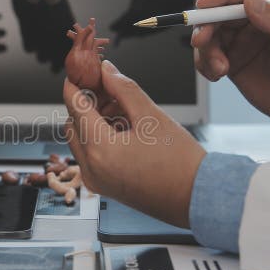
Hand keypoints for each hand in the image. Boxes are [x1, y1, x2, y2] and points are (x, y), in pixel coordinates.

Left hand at [63, 60, 205, 227]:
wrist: (197, 198)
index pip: (74, 107)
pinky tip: (123, 129)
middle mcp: (91, 169)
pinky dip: (98, 139)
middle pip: (72, 124)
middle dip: (86, 103)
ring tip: (122, 109)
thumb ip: (124, 89)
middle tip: (108, 88)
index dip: (75, 85)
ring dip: (92, 121)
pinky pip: (89, 156)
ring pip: (79, 140)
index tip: (81, 72)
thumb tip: (106, 71)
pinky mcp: (103, 186)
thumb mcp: (152, 116)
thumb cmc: (181, 163)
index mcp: (100, 150)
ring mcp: (95, 181)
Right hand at [191, 0, 269, 144]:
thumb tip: (250, 0)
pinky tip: (216, 75)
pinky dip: (204, 64)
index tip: (203, 6)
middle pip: (220, 14)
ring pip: (211, 36)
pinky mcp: (233, 61)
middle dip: (206, 26)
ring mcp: (242, 42)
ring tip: (219, 70)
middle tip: (201, 43)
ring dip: (206, 51)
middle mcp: (256, 22)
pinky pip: (208, 56)